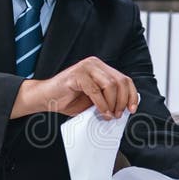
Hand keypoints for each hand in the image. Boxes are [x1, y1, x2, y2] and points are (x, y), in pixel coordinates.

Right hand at [12, 57, 138, 118]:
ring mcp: (85, 67)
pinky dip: (101, 105)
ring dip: (112, 104)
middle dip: (122, 101)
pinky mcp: (77, 74)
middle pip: (120, 81)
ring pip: (110, 85)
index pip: (124, 79)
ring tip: (109, 115)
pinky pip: (95, 91)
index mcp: (101, 68)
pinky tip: (101, 113)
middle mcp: (95, 64)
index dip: (131, 95)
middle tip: (118, 115)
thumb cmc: (69, 99)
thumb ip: (108, 99)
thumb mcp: (95, 100)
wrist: (46, 98)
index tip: (132, 109)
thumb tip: (125, 108)